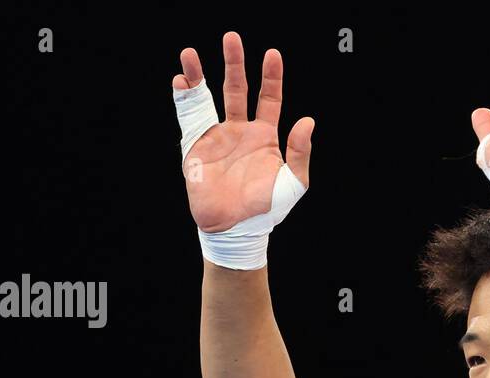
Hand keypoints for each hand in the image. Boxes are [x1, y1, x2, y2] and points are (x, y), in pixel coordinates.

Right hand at [172, 32, 313, 232]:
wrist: (236, 228)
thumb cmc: (267, 209)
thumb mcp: (293, 183)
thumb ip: (300, 152)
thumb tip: (307, 121)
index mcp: (265, 136)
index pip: (269, 98)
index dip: (271, 76)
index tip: (272, 54)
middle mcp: (240, 131)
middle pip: (236, 89)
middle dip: (234, 63)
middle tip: (232, 38)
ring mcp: (217, 136)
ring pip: (207, 97)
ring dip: (199, 75)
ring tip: (190, 54)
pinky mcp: (197, 146)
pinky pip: (189, 117)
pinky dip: (184, 99)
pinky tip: (182, 81)